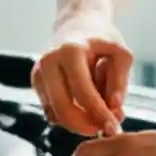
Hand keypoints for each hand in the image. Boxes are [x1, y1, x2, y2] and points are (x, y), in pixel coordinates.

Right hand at [32, 17, 131, 135]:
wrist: (76, 26)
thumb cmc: (101, 41)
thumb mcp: (120, 54)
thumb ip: (120, 82)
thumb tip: (114, 108)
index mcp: (70, 51)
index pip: (84, 93)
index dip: (100, 115)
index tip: (114, 129)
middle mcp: (49, 62)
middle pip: (64, 109)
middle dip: (86, 126)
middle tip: (105, 129)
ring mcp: (38, 73)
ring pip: (57, 114)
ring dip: (80, 120)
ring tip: (98, 106)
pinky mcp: (36, 84)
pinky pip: (53, 112)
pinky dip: (70, 115)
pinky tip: (84, 102)